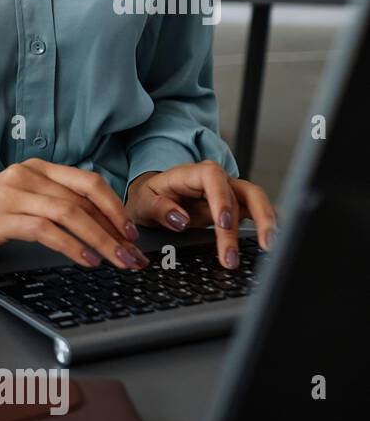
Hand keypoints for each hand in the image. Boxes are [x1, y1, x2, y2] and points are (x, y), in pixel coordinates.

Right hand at [0, 158, 149, 268]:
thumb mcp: (27, 199)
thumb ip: (58, 202)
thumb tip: (104, 226)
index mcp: (38, 168)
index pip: (88, 183)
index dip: (115, 208)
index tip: (131, 234)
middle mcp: (27, 175)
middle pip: (83, 200)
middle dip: (114, 230)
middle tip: (132, 255)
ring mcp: (13, 194)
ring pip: (69, 214)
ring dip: (99, 240)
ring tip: (116, 261)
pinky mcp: (2, 217)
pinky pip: (45, 230)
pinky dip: (71, 246)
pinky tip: (86, 260)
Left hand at [125, 161, 277, 268]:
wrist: (154, 197)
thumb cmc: (150, 197)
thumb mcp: (143, 202)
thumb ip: (159, 209)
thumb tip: (180, 220)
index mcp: (193, 173)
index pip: (213, 178)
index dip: (222, 199)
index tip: (223, 223)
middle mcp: (217, 180)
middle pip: (245, 191)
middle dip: (258, 217)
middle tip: (261, 243)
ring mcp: (230, 192)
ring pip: (256, 202)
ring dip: (266, 224)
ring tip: (270, 247)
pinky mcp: (236, 206)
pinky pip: (256, 212)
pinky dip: (269, 223)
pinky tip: (277, 237)